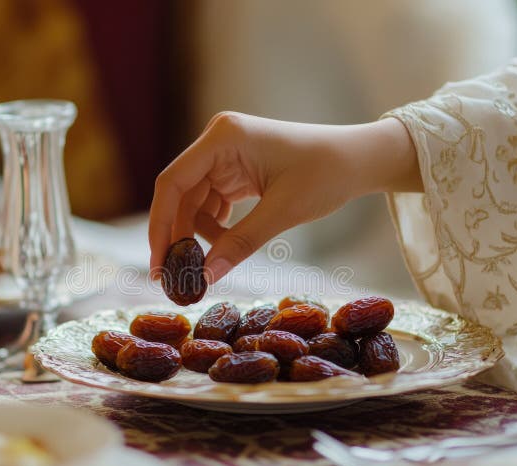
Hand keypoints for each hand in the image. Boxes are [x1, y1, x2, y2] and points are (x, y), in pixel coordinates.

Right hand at [148, 112, 419, 282]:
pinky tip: (221, 250)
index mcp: (223, 137)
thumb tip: (205, 276)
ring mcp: (226, 155)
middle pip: (179, 194)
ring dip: (195, 236)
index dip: (160, 225)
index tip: (158, 263)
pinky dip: (214, 229)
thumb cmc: (327, 174)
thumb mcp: (283, 212)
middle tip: (171, 278)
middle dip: (175, 236)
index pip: (173, 183)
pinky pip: (212, 203)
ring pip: (194, 202)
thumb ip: (241, 243)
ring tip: (199, 270)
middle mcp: (218, 141)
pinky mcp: (236, 170)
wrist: (359, 159)